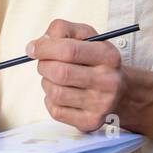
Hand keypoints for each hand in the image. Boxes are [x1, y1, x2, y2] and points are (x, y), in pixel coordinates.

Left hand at [27, 19, 124, 133]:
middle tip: (44, 63)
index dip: (44, 48)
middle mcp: (109, 81)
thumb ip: (61, 30)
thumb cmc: (95, 60)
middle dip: (44, 66)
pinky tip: (62, 94)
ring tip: (55, 79)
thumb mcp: (85, 36)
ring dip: (47, 83)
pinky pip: (56, 111)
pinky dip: (51, 100)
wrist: (119, 90)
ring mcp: (101, 104)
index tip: (32, 49)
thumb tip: (36, 46)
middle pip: (60, 73)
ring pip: (55, 93)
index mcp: (109, 56)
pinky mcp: (91, 122)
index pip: (69, 50)